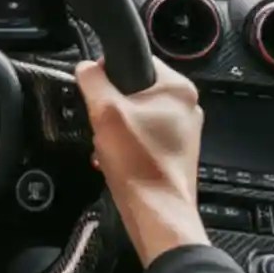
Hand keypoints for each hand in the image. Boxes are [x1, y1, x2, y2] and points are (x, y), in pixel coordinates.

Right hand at [76, 57, 208, 266]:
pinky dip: (127, 144)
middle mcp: (187, 107)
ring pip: (138, 115)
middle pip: (136, 90)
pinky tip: (115, 158)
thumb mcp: (105, 112)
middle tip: (102, 124)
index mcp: (179, 89)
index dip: (109, 72)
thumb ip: (92, 81)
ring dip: (116, 128)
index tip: (96, 92)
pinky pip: (144, 137)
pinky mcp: (176, 153)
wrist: (155, 212)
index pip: (139, 60)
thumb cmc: (137, 163)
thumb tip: (85, 67)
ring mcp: (184, 131)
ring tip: (108, 145)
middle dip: (111, 107)